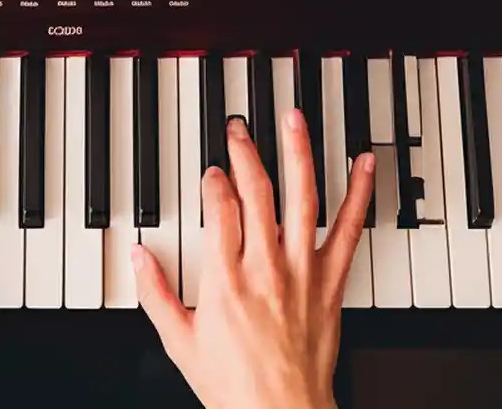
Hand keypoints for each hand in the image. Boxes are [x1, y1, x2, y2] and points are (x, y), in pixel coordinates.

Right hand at [132, 110, 374, 408]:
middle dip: (246, 153)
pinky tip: (364, 164)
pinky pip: (349, 230)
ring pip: (302, 198)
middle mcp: (265, 267)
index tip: (212, 171)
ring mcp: (302, 271)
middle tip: (239, 128)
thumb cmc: (233, 384)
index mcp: (225, 280)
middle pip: (257, 192)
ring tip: (294, 119)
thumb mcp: (178, 341)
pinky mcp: (330, 281)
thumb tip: (137, 257)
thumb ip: (154, 294)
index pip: (220, 210)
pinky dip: (360, 194)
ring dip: (298, 152)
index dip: (215, 182)